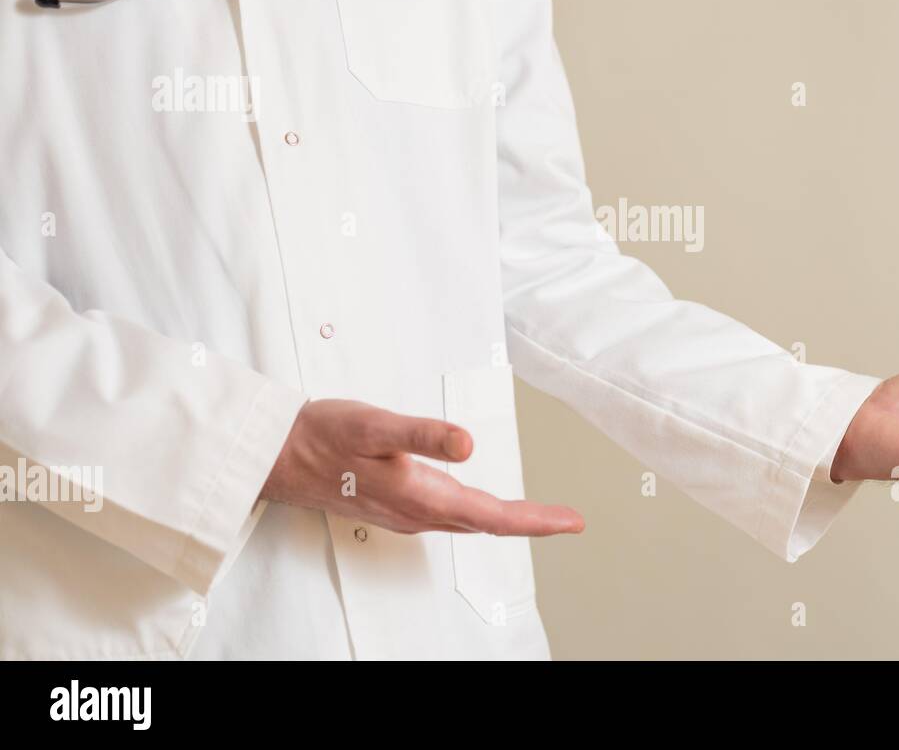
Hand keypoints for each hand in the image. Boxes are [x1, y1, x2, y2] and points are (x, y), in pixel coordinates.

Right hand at [260, 399, 584, 535]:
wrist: (276, 455)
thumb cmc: (324, 436)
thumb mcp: (376, 425)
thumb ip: (425, 435)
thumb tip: (468, 445)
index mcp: (422, 495)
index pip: (493, 514)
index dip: (536, 520)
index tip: (571, 521)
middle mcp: (417, 512)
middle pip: (487, 522)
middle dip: (531, 522)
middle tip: (568, 521)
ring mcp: (404, 513)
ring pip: (467, 522)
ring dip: (506, 520)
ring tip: (537, 516)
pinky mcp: (393, 506)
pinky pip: (447, 517)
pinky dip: (476, 514)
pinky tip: (481, 507)